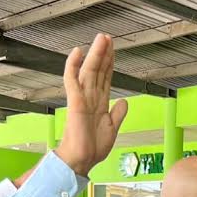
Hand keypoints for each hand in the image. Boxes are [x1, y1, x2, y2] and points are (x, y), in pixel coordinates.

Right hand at [55, 34, 127, 175]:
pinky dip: (73, 65)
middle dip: (103, 54)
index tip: (113, 51)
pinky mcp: (75, 102)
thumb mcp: (112, 128)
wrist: (83, 159)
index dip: (109, 64)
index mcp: (99, 103)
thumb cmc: (93, 147)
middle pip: (98, 70)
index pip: (105, 78)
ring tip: (101, 39)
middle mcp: (90, 98)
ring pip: (88, 71)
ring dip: (95, 54)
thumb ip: (118, 113)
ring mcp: (82, 98)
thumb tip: (125, 101)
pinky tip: (77, 52)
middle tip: (108, 37)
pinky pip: (72, 80)